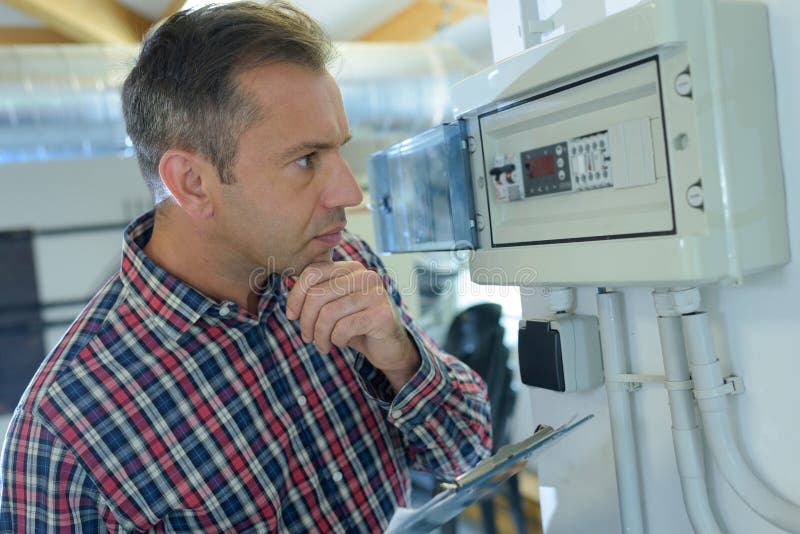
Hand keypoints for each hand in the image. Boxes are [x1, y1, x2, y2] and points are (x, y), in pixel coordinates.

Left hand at [285, 261, 420, 390]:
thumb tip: (289, 290)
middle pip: (318, 294)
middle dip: (306, 321)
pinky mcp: (382, 315)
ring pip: (329, 313)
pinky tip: (341, 342)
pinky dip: (336, 340)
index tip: (291, 316)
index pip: (313, 272)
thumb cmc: (356, 325)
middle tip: (307, 337)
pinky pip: (344, 328)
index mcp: (351, 268)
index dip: (296, 295)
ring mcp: (376, 294)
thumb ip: (317, 292)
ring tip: (322, 345)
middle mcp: (366, 276)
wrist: (388, 347)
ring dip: (320, 335)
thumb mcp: (333, 305)